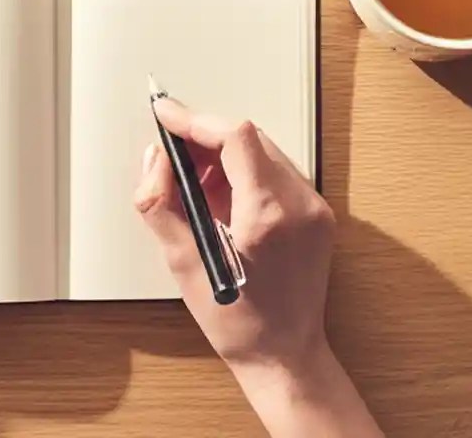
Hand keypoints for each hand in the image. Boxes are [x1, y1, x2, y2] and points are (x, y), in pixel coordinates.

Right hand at [135, 99, 381, 437]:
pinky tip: (223, 197)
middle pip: (250, 138)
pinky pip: (278, 173)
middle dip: (206, 137)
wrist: (284, 355)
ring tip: (194, 183)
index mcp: (267, 215)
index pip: (234, 137)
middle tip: (172, 153)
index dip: (194, 120)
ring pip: (265, 152)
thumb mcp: (184, 265)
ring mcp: (313, 209)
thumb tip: (154, 163)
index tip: (166, 116)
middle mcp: (299, 204)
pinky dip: (246, 172)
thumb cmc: (239, 323)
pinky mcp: (317, 216)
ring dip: (225, 155)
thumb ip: (161, 205)